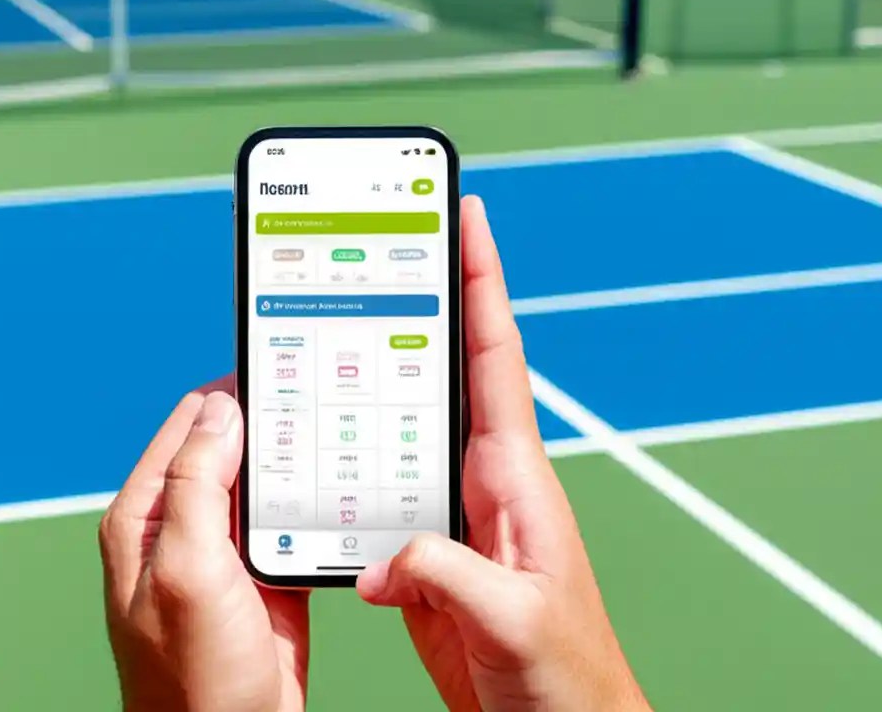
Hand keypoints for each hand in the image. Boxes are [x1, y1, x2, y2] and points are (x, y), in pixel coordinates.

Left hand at [99, 377, 308, 710]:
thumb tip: (220, 409)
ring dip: (297, 466)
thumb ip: (197, 483)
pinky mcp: (264, 581)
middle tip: (322, 403)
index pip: (190, 426)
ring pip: (266, 486)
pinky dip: (314, 509)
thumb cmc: (192, 676)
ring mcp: (226, 556)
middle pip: (231, 449)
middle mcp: (185, 528)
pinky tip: (340, 497)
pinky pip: (292, 526)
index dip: (233, 394)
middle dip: (272, 425)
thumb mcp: (188, 568)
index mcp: (150, 516)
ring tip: (338, 439)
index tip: (281, 369)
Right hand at [356, 196, 648, 710]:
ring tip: (322, 339)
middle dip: (413, 307)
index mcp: (514, 479)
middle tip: (376, 248)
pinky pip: (378, 498)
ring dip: (364, 390)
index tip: (467, 215)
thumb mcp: (513, 620)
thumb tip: (378, 555)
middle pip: (441, 376)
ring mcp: (455, 519)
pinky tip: (313, 465)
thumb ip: (447, 573)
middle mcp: (484, 485)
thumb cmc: (567, 678)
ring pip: (398, 436)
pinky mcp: (430, 561)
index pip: (495, 358)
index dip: (482, 282)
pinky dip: (343, 474)